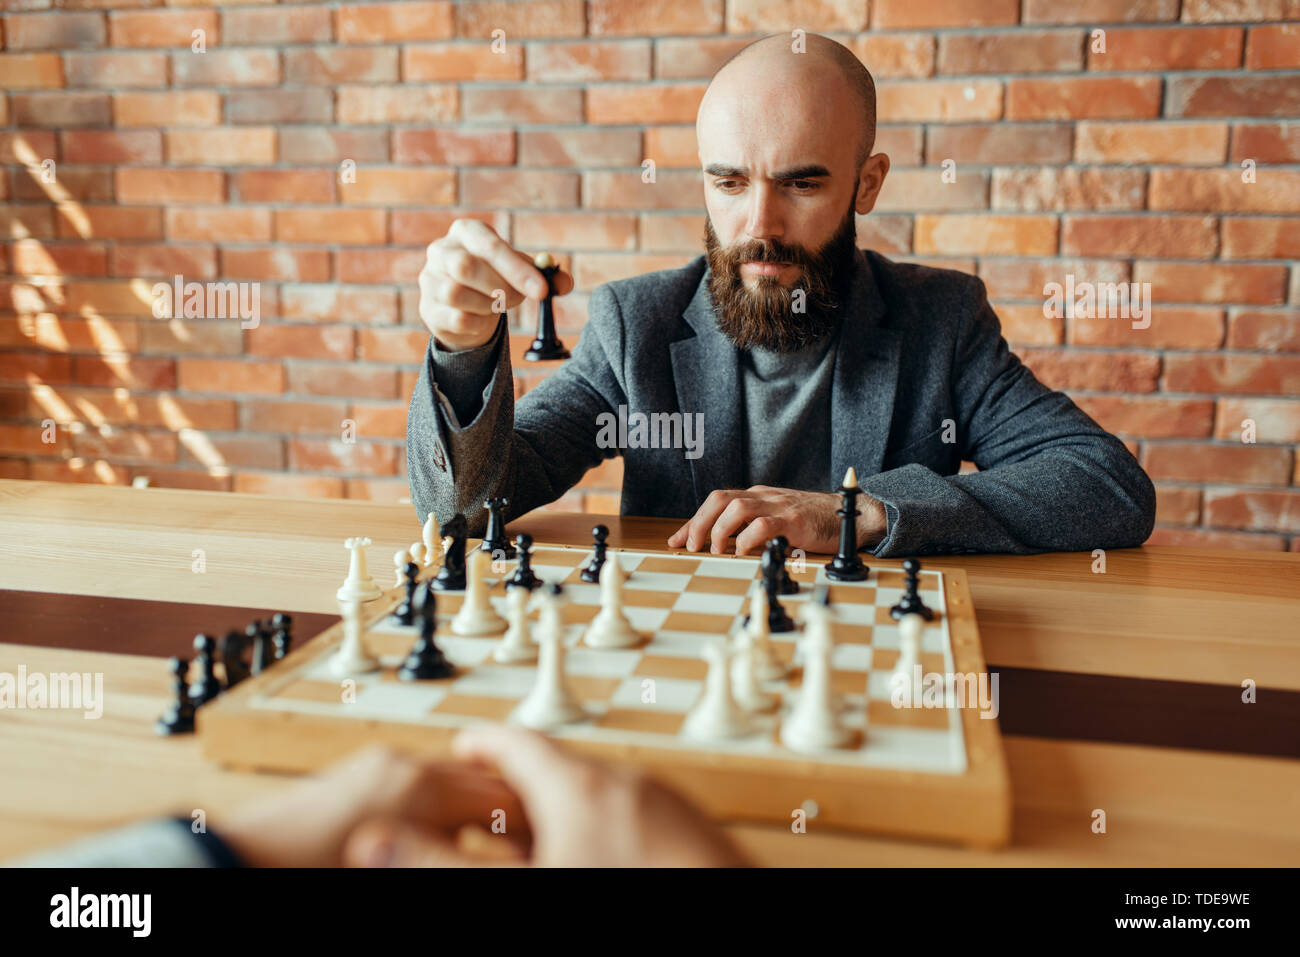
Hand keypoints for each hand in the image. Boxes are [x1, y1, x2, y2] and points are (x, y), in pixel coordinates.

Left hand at [213, 745, 525, 867]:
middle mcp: (402, 765)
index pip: (506, 792)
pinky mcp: (356, 776)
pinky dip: (440, 809)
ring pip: (451, 780)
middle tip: (525, 849)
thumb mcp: (394, 865)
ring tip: (484, 851)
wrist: (232, 863)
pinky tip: (438, 842)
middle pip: (483, 780)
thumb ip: (454, 851)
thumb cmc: (305, 873)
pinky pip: (418, 785)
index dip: (535, 821)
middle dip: (510, 814)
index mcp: (419, 786)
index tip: (546, 845)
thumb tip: (495, 854)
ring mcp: (378, 767)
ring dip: (475, 812)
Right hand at [345, 725, 747, 867]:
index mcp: (577, 785)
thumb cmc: (626, 899)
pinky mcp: (696, 832)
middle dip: (519, 787)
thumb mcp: (520, 887)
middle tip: (488, 810)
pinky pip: (637, 817)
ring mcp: (668, 805)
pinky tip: (602, 863)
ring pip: (601, 794)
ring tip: (541, 846)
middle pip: (558, 767)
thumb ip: (442, 863)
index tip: (460, 751)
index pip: (514, 741)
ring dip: (564, 812)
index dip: (480, 746)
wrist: (730, 928)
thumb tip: (372, 839)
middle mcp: (626, 783)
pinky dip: (607, 830)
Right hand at [418, 218, 573, 350]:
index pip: (490, 246)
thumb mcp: (521, 272)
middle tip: (519, 299)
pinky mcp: (427, 308)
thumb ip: (546, 276)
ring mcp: (429, 279)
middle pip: (464, 266)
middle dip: (500, 287)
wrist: (467, 307)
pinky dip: (479, 323)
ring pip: (456, 293)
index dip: (518, 270)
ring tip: (498, 305)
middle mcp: (441, 249)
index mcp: (467, 231)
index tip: (542, 291)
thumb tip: (564, 282)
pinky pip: (456, 318)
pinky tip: (483, 318)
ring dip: (488, 305)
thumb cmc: (497, 280)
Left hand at [666, 485, 886, 555]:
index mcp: (756, 496)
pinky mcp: (794, 520)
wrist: (848, 516)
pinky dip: (747, 539)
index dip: (693, 522)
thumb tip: (722, 548)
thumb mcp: (775, 522)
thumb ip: (751, 530)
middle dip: (699, 523)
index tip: (676, 541)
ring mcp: (778, 505)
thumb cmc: (811, 523)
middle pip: (719, 499)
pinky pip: (763, 525)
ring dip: (719, 530)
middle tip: (690, 547)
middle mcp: (763, 496)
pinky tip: (742, 553)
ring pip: (736, 507)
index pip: (715, 502)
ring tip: (716, 551)